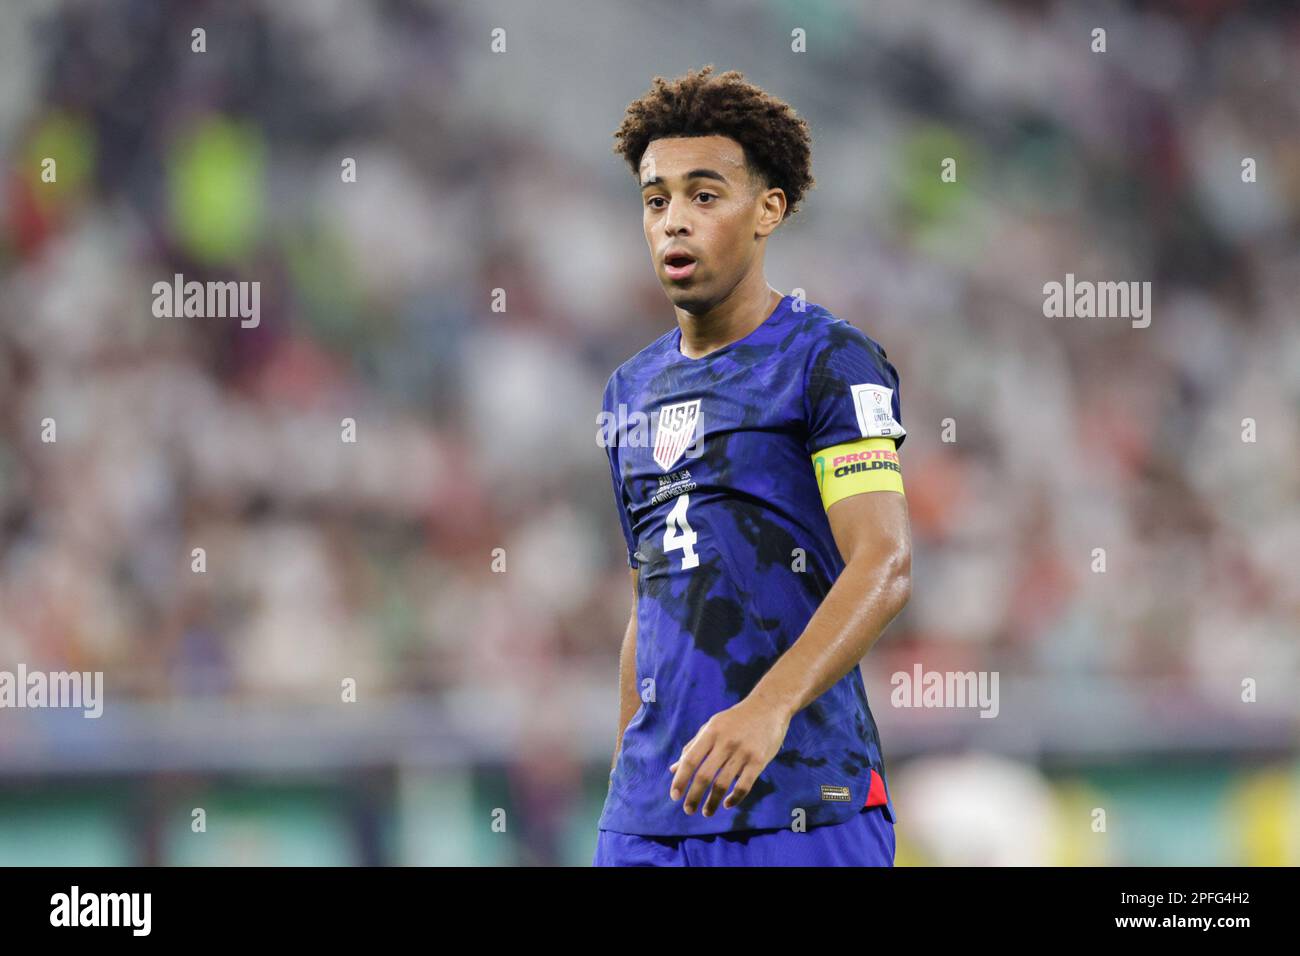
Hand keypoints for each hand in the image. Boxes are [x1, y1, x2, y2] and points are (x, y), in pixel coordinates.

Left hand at [667, 695, 791, 816]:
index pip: (690, 760)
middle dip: (694, 796)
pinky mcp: (759, 761)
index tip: (674, 796)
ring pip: (723, 784)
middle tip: (688, 810)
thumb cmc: (736, 719)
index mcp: (710, 733)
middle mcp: (725, 742)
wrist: (769, 707)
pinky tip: (726, 804)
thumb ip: (694, 747)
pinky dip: (734, 798)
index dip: (680, 780)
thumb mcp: (712, 726)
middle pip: (704, 775)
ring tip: (706, 812)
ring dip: (712, 802)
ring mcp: (743, 752)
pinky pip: (744, 785)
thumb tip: (674, 769)